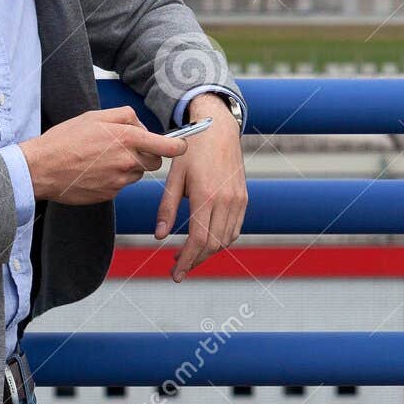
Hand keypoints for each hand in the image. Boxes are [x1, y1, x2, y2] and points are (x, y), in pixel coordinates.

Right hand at [22, 106, 185, 204]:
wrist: (42, 168)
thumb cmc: (66, 139)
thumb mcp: (96, 116)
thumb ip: (126, 116)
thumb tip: (143, 125)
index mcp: (127, 138)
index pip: (170, 147)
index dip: (179, 146)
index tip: (181, 145)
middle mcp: (128, 161)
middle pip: (155, 162)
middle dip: (147, 154)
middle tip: (124, 147)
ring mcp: (119, 181)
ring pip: (137, 173)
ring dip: (129, 167)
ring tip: (103, 158)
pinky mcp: (110, 195)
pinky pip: (122, 185)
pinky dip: (114, 179)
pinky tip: (95, 171)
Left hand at [154, 93, 246, 280]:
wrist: (219, 130)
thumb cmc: (193, 150)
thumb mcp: (174, 177)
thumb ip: (166, 208)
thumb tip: (160, 236)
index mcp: (206, 195)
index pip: (197, 240)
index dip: (186, 260)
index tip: (175, 274)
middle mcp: (226, 201)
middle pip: (212, 245)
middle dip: (195, 261)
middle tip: (177, 269)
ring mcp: (238, 200)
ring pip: (225, 240)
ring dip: (207, 253)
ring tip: (189, 256)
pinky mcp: (243, 198)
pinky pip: (235, 229)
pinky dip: (221, 240)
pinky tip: (206, 240)